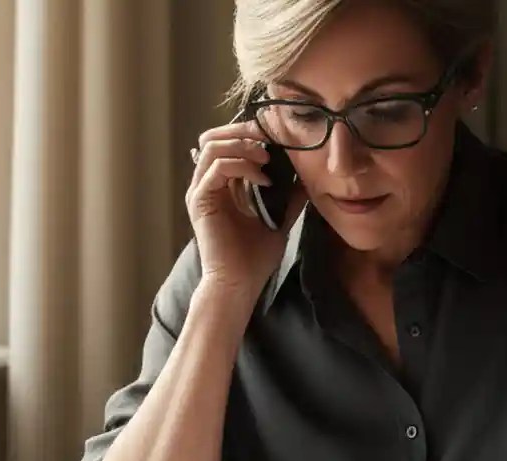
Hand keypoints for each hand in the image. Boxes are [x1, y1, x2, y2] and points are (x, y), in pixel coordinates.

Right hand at [185, 119, 306, 297]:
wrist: (240, 284)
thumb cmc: (255, 258)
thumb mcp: (278, 218)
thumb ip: (288, 197)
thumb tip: (306, 177)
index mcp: (221, 186)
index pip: (227, 144)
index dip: (248, 133)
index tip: (276, 135)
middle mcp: (207, 185)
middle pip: (214, 138)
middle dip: (243, 131)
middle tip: (269, 136)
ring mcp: (201, 192)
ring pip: (213, 147)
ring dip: (243, 146)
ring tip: (267, 158)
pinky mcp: (200, 201)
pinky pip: (216, 168)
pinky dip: (241, 166)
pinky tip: (263, 180)